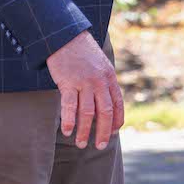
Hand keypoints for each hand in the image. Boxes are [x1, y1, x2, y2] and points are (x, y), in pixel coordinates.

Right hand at [45, 31, 123, 150]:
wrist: (66, 37)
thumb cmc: (82, 54)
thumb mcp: (100, 66)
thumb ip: (104, 83)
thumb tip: (106, 105)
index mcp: (109, 77)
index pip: (117, 104)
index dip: (117, 121)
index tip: (113, 133)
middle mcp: (99, 81)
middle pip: (105, 112)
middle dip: (103, 131)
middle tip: (100, 146)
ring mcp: (84, 81)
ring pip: (88, 112)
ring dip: (85, 131)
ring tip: (81, 143)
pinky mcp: (68, 82)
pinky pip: (69, 105)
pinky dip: (69, 120)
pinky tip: (67, 131)